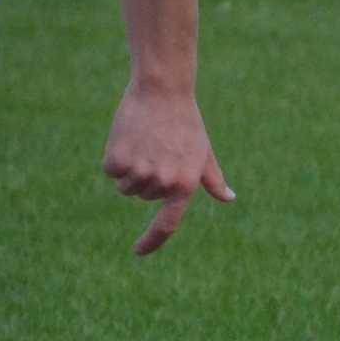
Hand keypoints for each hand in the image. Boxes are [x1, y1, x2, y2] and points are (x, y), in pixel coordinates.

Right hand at [101, 81, 234, 255]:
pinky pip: (110, 170)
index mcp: (185, 185)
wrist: (163, 89)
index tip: (138, 252)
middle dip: (144, 176)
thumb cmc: (185, 120)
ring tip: (142, 141)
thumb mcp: (202, 151)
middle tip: (154, 147)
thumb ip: (212, 179)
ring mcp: (141, 171)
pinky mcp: (119, 159)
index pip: (166, 224)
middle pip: (141, 195)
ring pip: (125, 185)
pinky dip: (113, 156)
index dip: (151, 241)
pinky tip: (127, 136)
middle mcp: (164, 183)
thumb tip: (229, 198)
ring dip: (128, 167)